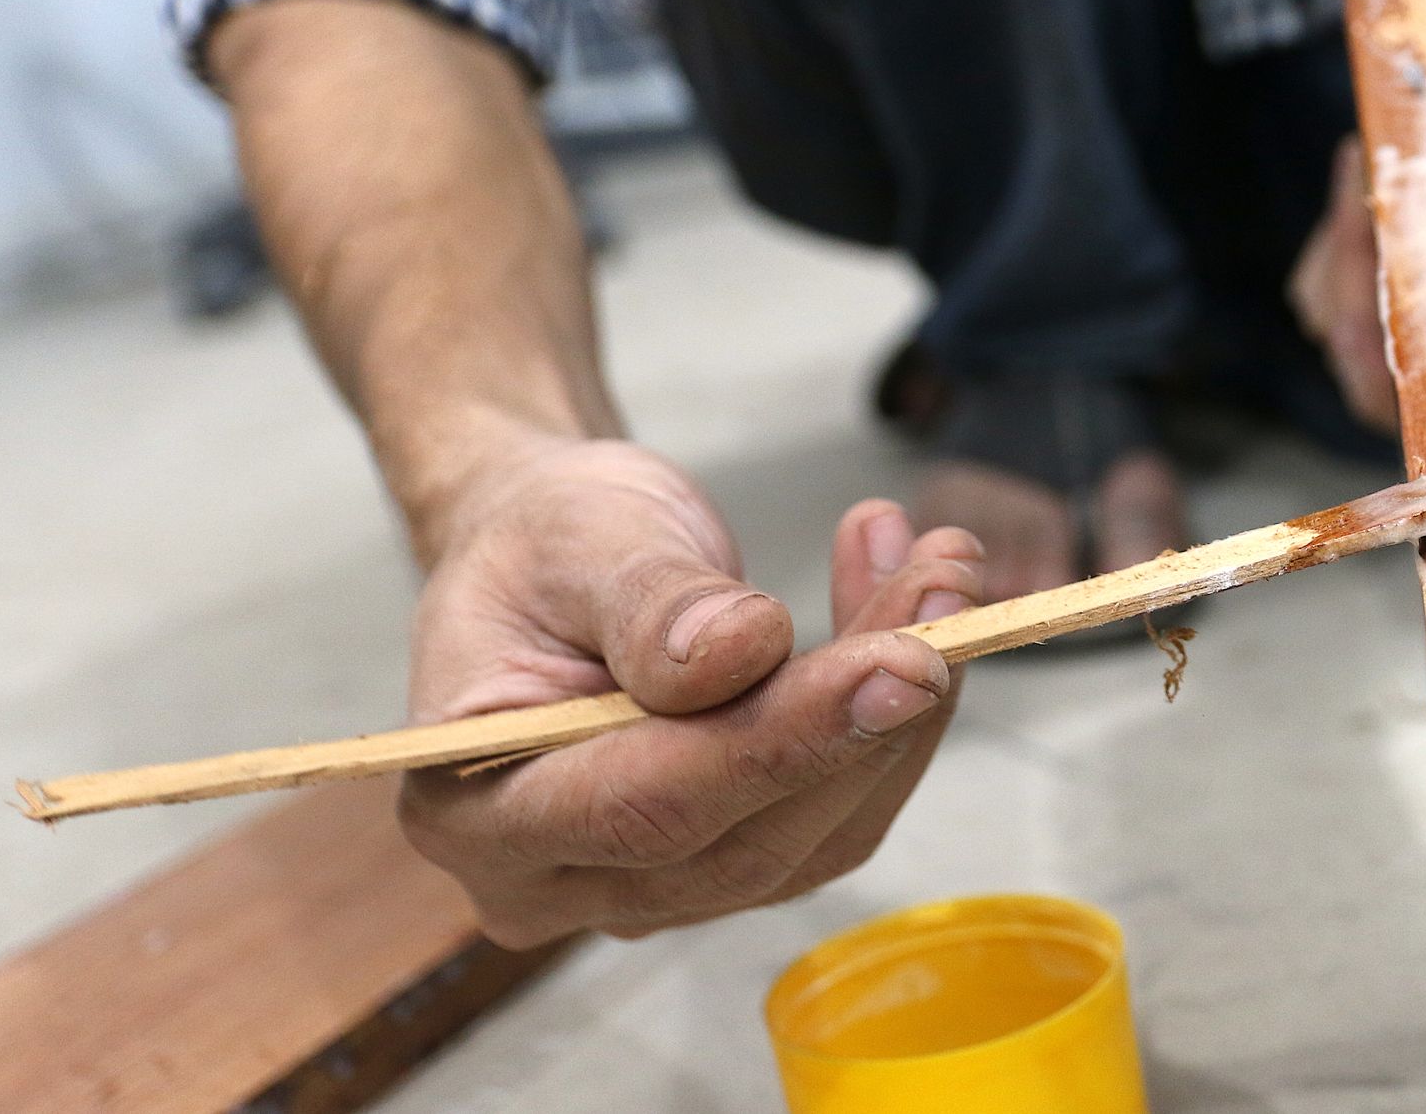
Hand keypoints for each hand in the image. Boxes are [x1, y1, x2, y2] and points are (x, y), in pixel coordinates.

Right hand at [397, 439, 981, 945]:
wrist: (554, 557)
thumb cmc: (542, 545)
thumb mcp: (577, 537)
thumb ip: (650, 601)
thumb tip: (740, 650)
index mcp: (476, 814)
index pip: (646, 804)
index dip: (781, 741)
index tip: (898, 661)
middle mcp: (558, 882)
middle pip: (746, 839)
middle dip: (866, 718)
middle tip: (949, 602)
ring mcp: (652, 888)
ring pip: (816, 832)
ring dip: (903, 705)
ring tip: (941, 572)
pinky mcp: (733, 862)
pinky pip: (843, 806)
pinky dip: (897, 707)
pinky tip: (914, 605)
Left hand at [1291, 29, 1425, 431]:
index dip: (1419, 374)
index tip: (1384, 317)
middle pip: (1392, 386)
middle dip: (1355, 320)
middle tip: (1354, 223)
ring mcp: (1420, 316)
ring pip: (1347, 340)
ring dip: (1336, 270)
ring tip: (1362, 170)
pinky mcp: (1373, 291)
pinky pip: (1324, 300)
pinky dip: (1326, 252)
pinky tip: (1355, 174)